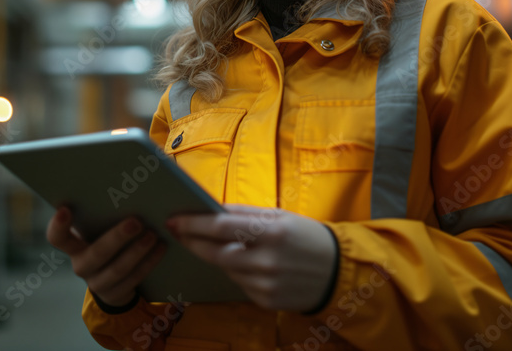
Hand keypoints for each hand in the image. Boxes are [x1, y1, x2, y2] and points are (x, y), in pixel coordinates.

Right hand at [47, 206, 166, 308]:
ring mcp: (97, 283)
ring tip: (153, 235)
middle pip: (96, 254)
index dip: (58, 226)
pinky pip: (134, 279)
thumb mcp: (101, 229)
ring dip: (137, 251)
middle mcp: (81, 265)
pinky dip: (149, 262)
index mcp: (73, 245)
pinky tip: (161, 247)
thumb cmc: (108, 240)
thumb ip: (104, 213)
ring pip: (118, 269)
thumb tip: (127, 185)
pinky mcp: (116, 294)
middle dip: (116, 238)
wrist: (114, 280)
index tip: (65, 209)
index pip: (57, 238)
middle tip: (136, 221)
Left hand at [167, 204, 336, 311]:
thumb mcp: (279, 217)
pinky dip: (235, 271)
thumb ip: (245, 214)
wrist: (337, 271)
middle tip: (178, 231)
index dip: (193, 223)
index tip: (175, 219)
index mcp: (272, 232)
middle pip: (216, 252)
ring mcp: (266, 284)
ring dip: (215, 255)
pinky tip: (241, 262)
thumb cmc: (305, 236)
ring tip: (209, 243)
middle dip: (193, 241)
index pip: (220, 227)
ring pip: (226, 269)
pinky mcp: (265, 301)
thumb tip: (211, 210)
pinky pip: (239, 283)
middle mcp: (267, 260)